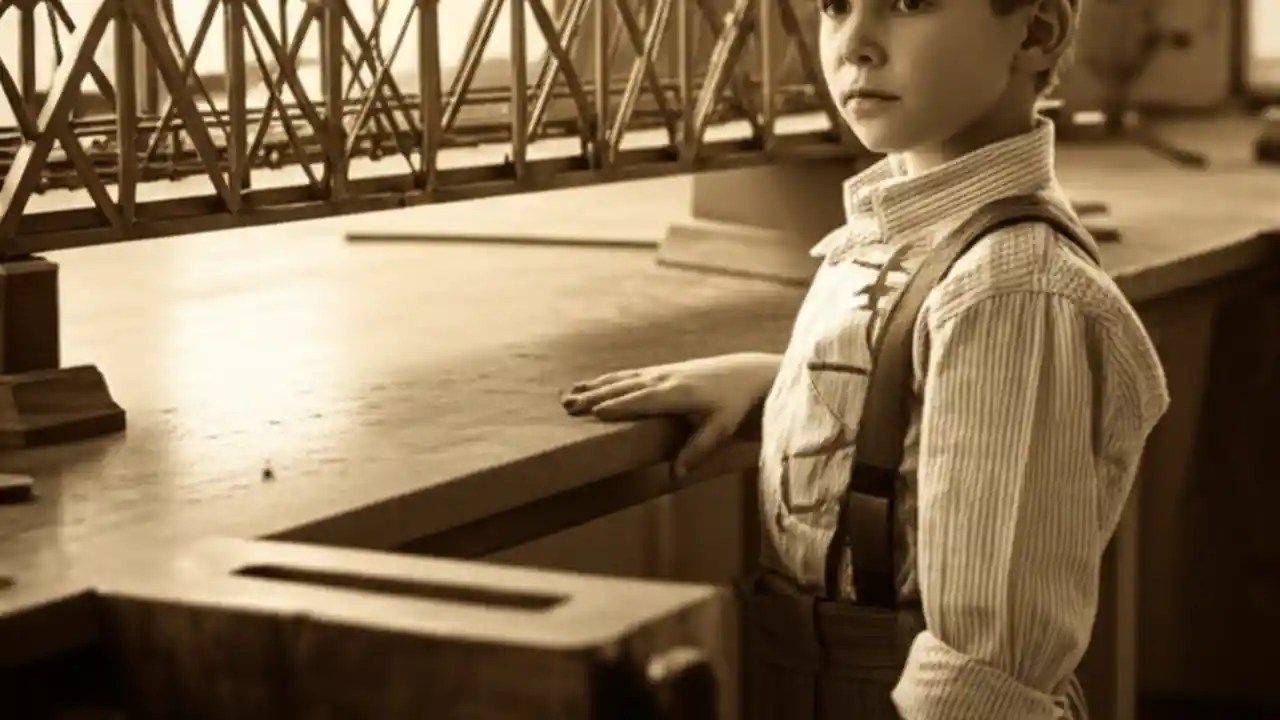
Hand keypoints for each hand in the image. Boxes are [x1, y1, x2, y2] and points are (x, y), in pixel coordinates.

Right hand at [560, 353, 779, 477]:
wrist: (748, 374)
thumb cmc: (735, 404)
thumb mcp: (723, 429)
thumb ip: (698, 450)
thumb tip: (675, 474)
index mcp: (677, 393)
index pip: (641, 400)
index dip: (618, 406)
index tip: (592, 413)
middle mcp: (665, 379)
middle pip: (624, 388)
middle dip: (595, 396)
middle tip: (568, 406)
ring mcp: (662, 372)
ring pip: (622, 379)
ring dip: (594, 387)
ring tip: (568, 394)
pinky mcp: (663, 371)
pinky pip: (630, 374)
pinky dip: (608, 379)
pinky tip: (594, 384)